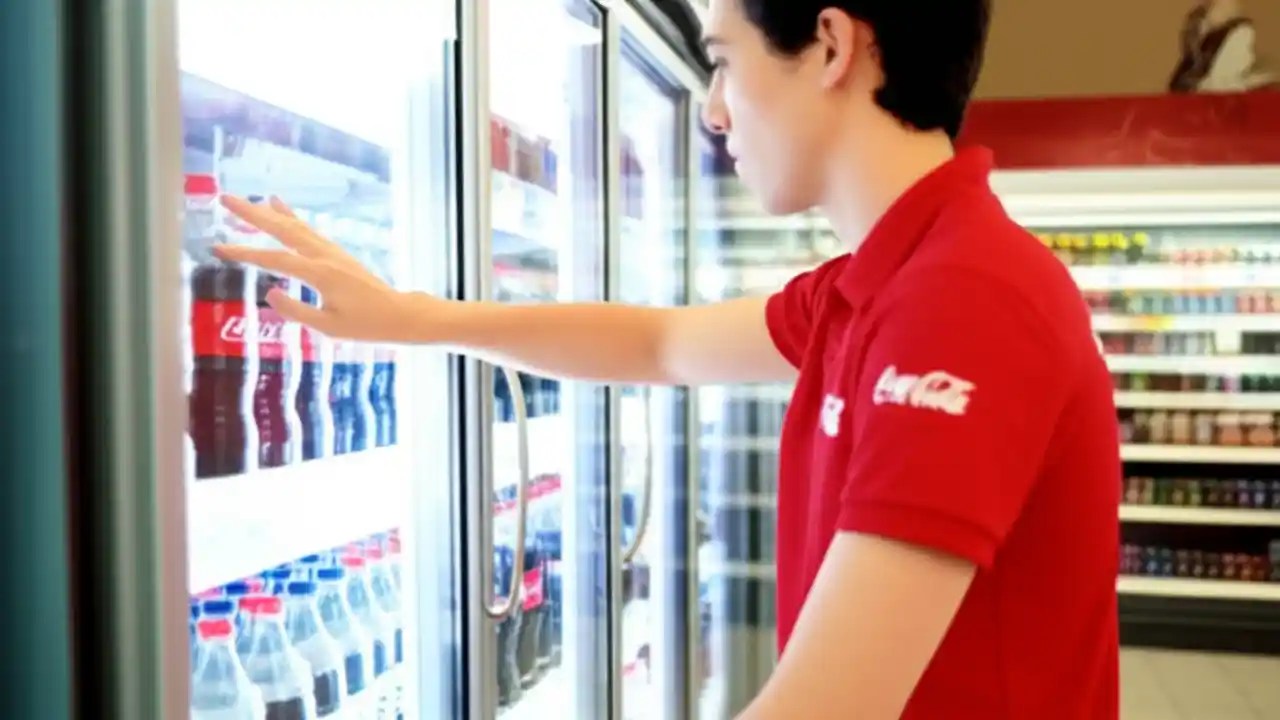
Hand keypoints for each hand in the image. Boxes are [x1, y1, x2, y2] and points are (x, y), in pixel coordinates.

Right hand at [213, 195, 437, 341]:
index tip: (218, 247)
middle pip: (283, 230)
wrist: (399, 313)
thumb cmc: (366, 325)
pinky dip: (291, 218)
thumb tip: (269, 293)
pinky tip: (281, 209)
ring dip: (270, 213)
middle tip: (226, 199)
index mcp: (320, 274)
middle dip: (252, 214)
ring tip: (248, 199)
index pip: (274, 259)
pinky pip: (308, 230)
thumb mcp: (329, 327)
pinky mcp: (336, 253)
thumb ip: (297, 311)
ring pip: (296, 226)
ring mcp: (332, 252)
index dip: (245, 253)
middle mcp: (324, 256)